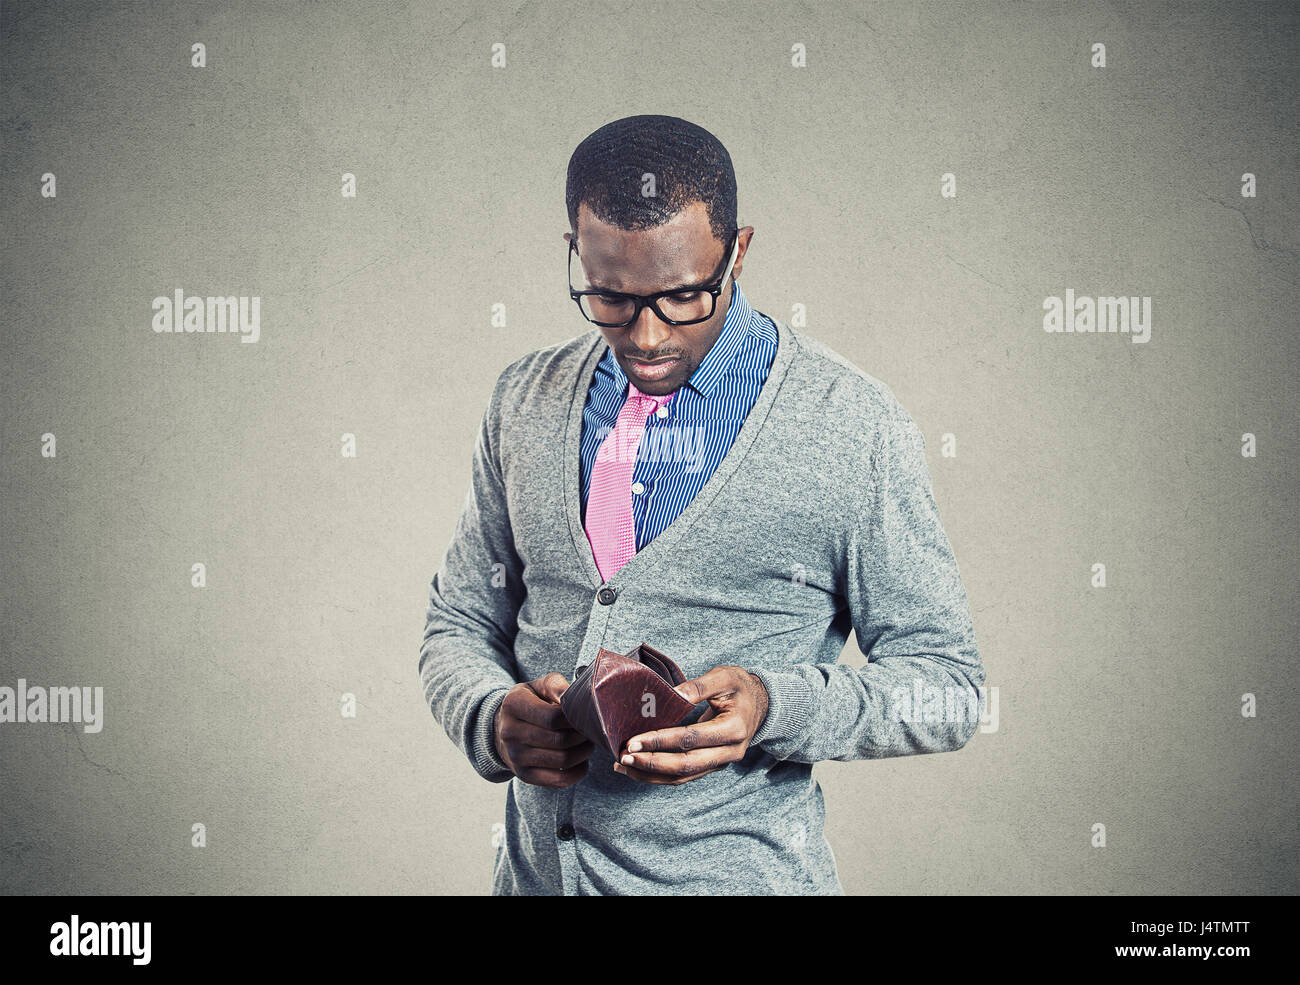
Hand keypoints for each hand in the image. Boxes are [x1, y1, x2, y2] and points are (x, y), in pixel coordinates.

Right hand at [493, 672, 594, 786]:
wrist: (503, 727)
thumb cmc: (530, 702)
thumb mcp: (539, 686)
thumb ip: (556, 686)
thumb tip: (574, 700)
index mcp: (514, 705)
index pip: (553, 717)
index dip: (574, 718)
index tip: (582, 715)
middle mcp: (510, 732)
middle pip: (560, 740)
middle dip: (582, 735)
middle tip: (590, 730)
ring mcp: (516, 756)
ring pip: (562, 760)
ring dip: (583, 752)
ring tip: (587, 743)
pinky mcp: (525, 775)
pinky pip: (559, 780)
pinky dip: (578, 772)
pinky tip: (581, 761)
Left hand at [613, 666, 769, 784]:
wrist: (761, 704)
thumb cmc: (740, 687)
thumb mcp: (725, 677)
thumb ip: (700, 686)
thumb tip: (673, 695)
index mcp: (733, 729)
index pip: (691, 740)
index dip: (661, 741)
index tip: (634, 740)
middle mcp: (729, 752)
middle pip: (685, 766)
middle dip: (652, 763)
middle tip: (625, 757)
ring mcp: (721, 763)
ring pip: (683, 777)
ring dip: (651, 774)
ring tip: (623, 766)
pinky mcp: (711, 765)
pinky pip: (684, 776)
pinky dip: (659, 775)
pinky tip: (638, 769)